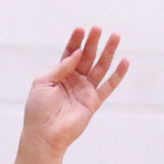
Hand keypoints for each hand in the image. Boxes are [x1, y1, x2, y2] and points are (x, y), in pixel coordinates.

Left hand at [23, 27, 128, 157]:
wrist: (44, 135)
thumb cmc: (38, 110)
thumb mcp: (43, 82)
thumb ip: (61, 67)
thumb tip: (77, 52)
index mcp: (59, 74)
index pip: (70, 53)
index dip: (76, 41)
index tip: (81, 29)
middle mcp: (74, 80)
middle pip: (86, 57)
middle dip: (92, 42)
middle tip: (98, 28)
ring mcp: (85, 90)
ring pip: (100, 67)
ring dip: (108, 52)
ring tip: (115, 36)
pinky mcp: (94, 101)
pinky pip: (109, 86)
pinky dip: (118, 74)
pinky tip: (125, 61)